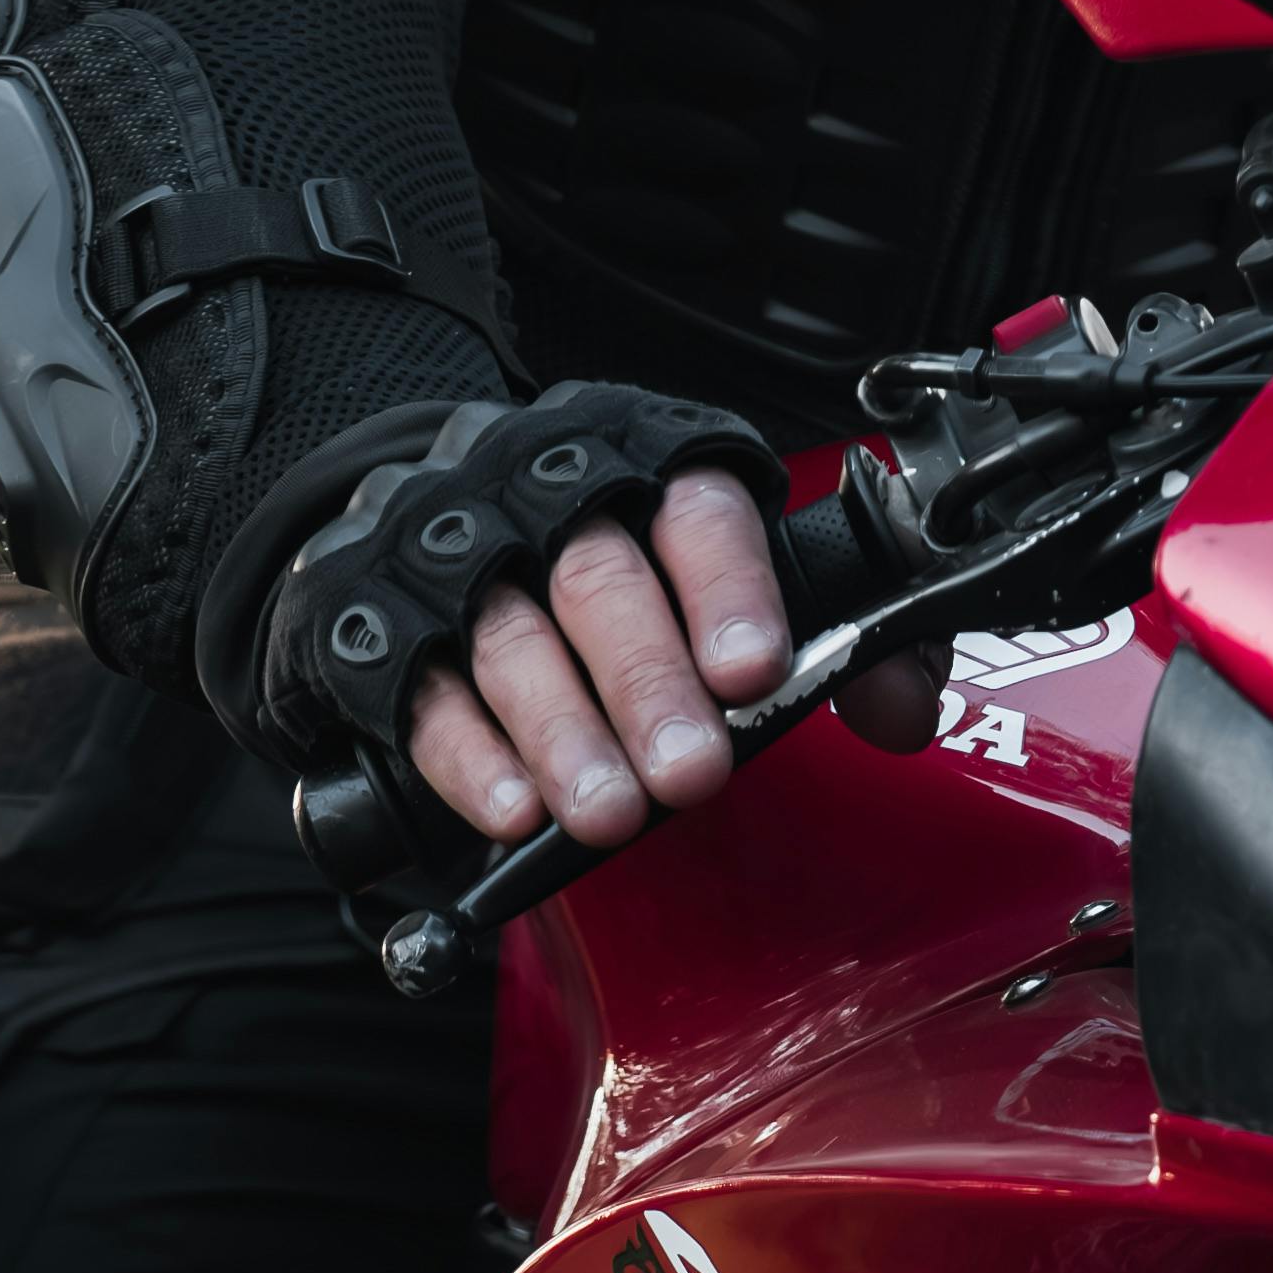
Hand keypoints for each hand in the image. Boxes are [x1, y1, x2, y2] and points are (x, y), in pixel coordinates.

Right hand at [401, 462, 796, 849]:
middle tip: (690, 772)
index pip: (696, 514)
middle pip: (597, 582)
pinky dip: (470, 756)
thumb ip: (819, 639)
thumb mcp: (713, 570)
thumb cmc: (608, 560)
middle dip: (647, 685)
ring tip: (607, 810)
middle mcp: (539, 491)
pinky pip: (422, 692)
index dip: (727, 592)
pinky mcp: (372, 617)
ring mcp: (447, 550)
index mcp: (642, 461)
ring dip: (563, 735)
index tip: (751, 671)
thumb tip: (901, 711)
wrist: (423, 517)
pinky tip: (513, 807)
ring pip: (509, 640)